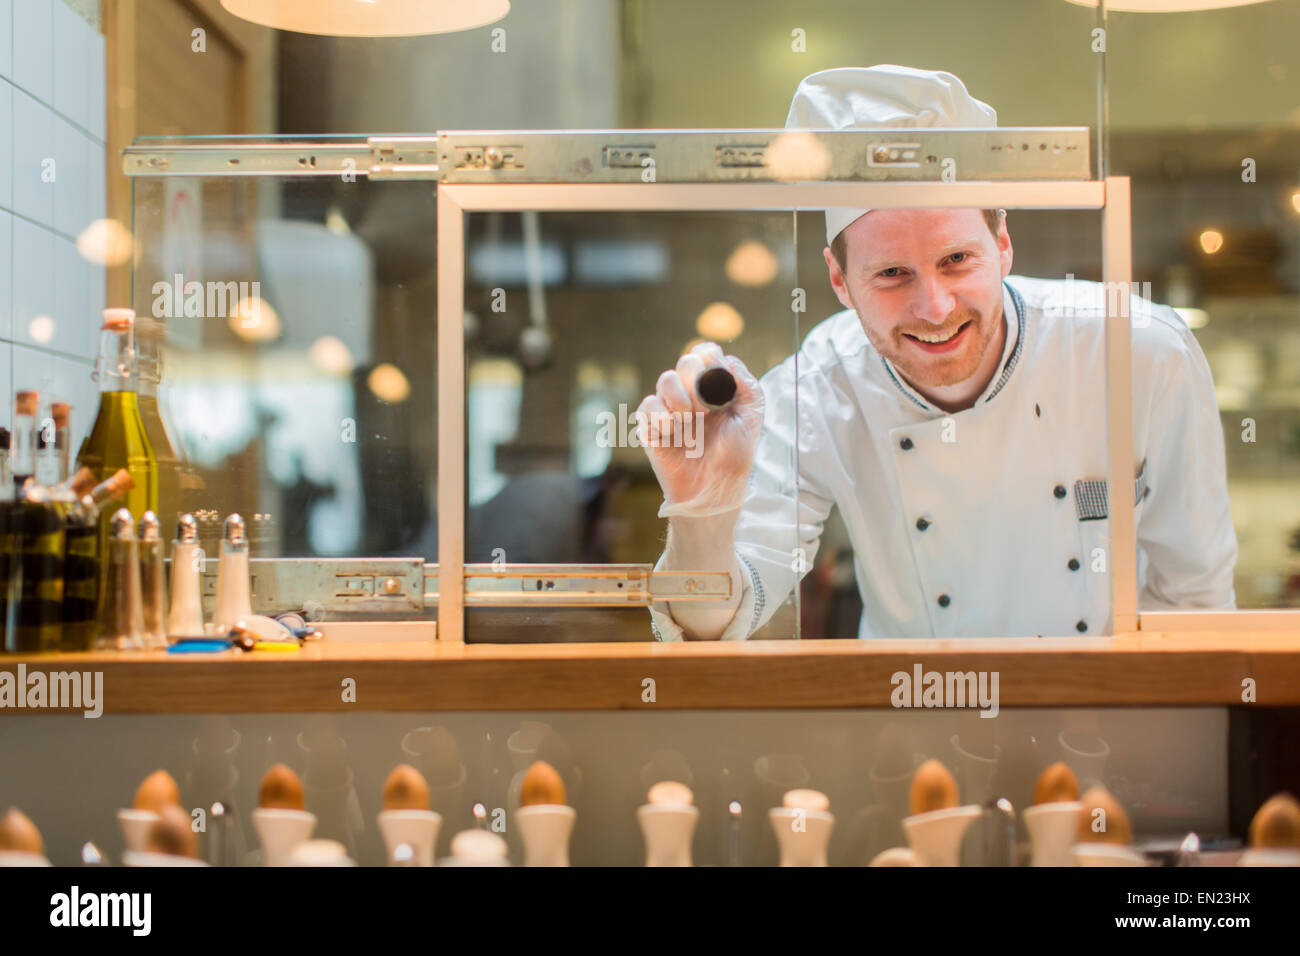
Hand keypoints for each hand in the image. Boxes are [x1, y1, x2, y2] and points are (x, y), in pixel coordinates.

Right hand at [635, 341, 764, 517]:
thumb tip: (727, 360)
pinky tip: (673, 432)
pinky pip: (647, 405)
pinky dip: (661, 415)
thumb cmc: (735, 456)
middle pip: (686, 361)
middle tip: (706, 410)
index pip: (707, 353)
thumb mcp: (752, 418)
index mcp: (716, 387)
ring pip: (665, 379)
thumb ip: (746, 385)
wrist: (714, 489)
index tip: (720, 386)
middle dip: (697, 382)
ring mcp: (671, 408)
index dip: (711, 361)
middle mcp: (692, 394)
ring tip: (690, 422)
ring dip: (680, 398)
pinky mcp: (652, 425)